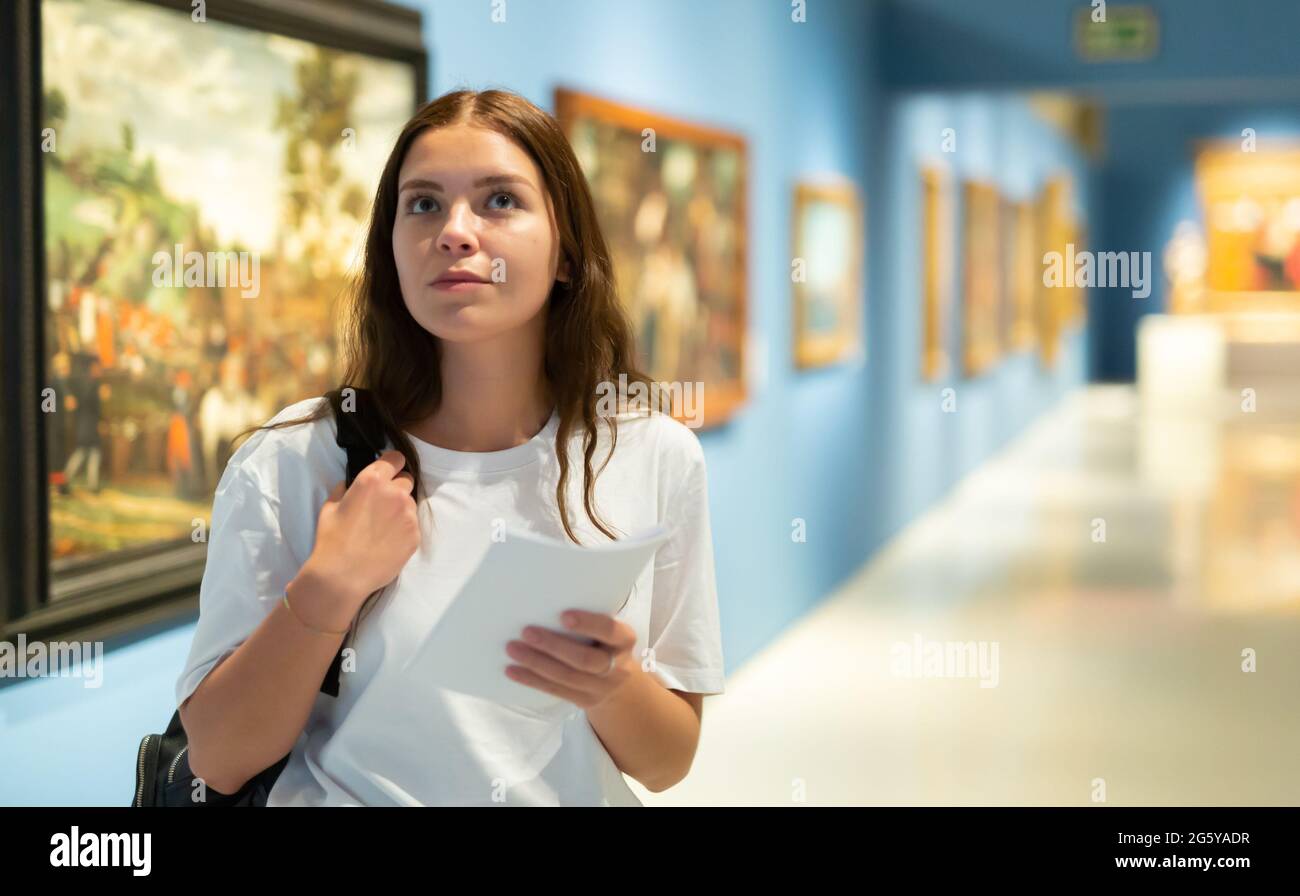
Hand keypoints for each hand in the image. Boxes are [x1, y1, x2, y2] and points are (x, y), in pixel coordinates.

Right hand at [300, 449, 419, 615]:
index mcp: (372, 481)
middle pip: (407, 479)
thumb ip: (346, 488)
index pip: (396, 458)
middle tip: (383, 503)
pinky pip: (413, 524)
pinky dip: (404, 528)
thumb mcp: (330, 506)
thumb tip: (353, 484)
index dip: (392, 463)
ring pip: (410, 503)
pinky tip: (387, 540)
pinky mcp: (415, 534)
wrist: (343, 576)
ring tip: (382, 527)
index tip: (389, 470)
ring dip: (400, 508)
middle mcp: (395, 493)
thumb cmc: (332, 540)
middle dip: (396, 486)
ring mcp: (408, 514)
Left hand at [504, 609, 636, 709]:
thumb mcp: (609, 631)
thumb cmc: (606, 644)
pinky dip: (531, 679)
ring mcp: (600, 687)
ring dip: (536, 662)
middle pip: (584, 659)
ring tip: (512, 648)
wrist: (622, 685)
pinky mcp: (584, 701)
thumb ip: (590, 618)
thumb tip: (547, 596)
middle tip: (526, 631)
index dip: (587, 624)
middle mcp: (617, 666)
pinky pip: (555, 690)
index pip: (609, 631)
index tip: (563, 615)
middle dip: (553, 645)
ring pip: (565, 676)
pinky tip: (512, 670)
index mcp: (624, 640)